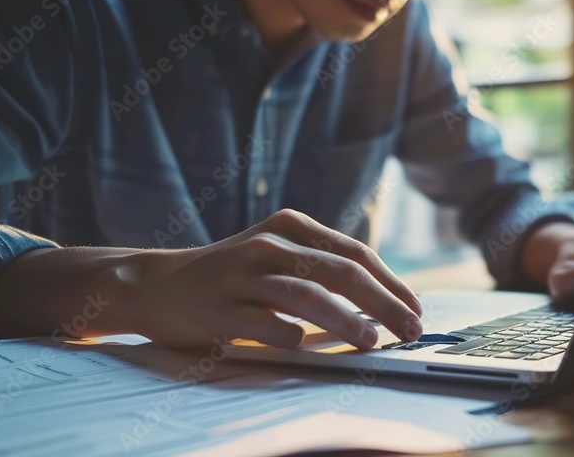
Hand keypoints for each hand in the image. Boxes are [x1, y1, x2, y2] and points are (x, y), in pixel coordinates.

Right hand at [128, 209, 422, 348]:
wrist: (157, 284)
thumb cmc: (233, 274)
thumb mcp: (277, 253)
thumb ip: (321, 266)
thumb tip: (386, 300)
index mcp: (290, 226)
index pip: (354, 253)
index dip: (391, 283)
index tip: (416, 308)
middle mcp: (269, 245)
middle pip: (340, 273)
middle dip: (384, 303)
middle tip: (410, 329)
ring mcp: (242, 276)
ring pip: (306, 295)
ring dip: (346, 321)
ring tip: (373, 342)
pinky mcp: (219, 308)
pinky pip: (264, 325)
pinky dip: (291, 336)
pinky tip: (307, 347)